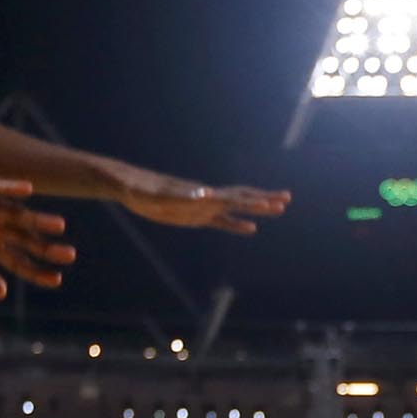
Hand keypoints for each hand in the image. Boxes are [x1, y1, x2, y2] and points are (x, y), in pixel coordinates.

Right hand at [0, 163, 73, 299]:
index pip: (19, 260)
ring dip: (38, 220)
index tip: (57, 280)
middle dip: (47, 248)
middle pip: (27, 239)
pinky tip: (28, 190)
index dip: (37, 271)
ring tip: (60, 226)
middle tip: (71, 255)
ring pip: (19, 215)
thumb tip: (3, 295)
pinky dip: (11, 188)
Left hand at [116, 177, 290, 234]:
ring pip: (236, 208)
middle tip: (286, 199)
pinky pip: (222, 222)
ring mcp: (203, 207)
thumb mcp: (159, 196)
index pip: (233, 198)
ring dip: (257, 209)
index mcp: (201, 195)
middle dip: (264, 199)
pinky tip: (251, 230)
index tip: (273, 202)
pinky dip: (237, 225)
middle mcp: (207, 199)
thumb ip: (180, 197)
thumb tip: (203, 195)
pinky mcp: (196, 217)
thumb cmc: (141, 190)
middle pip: (241, 198)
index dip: (252, 201)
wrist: (130, 187)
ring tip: (279, 208)